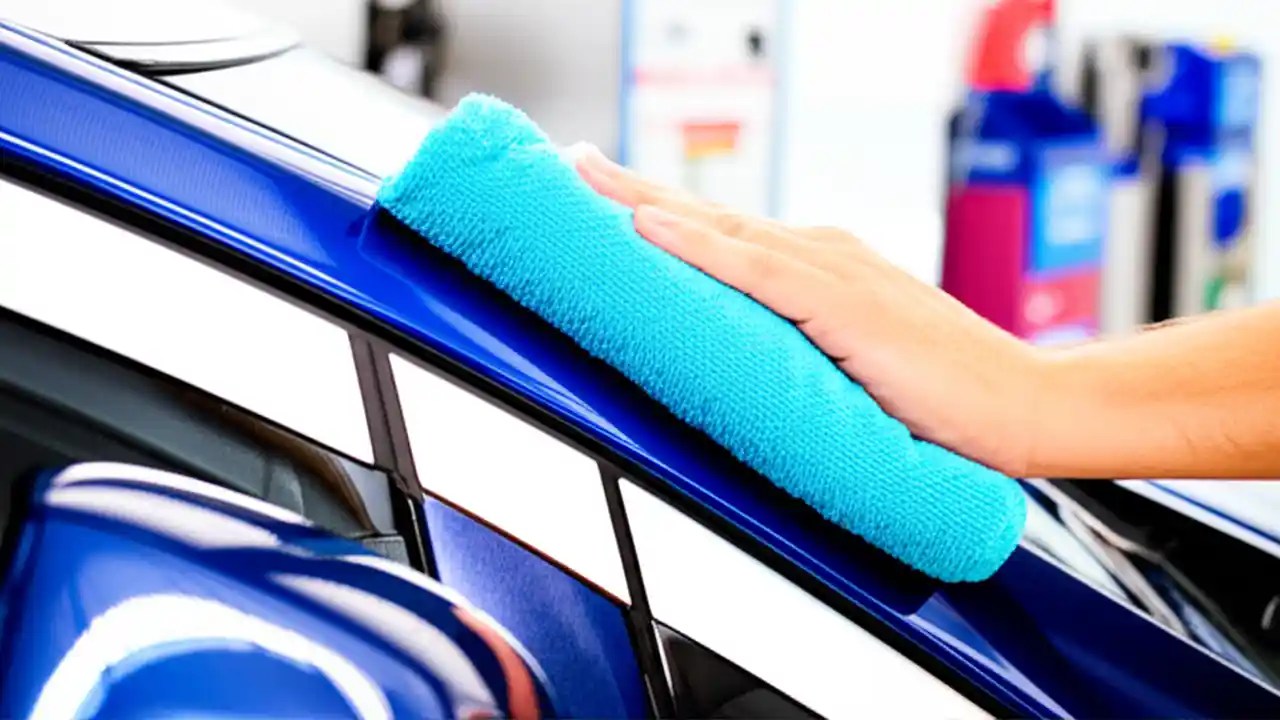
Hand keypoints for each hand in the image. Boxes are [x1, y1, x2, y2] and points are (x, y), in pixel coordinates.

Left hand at [575, 148, 1046, 476]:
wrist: (1024, 406)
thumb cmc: (947, 394)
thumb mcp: (855, 365)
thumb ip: (803, 352)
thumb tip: (749, 367)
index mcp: (824, 268)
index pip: (727, 234)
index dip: (663, 213)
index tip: (607, 199)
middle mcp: (825, 254)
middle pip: (712, 215)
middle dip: (635, 189)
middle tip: (573, 163)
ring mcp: (836, 273)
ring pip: (723, 228)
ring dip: (648, 201)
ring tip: (586, 176)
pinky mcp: (847, 305)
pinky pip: (757, 270)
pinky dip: (700, 246)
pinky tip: (649, 227)